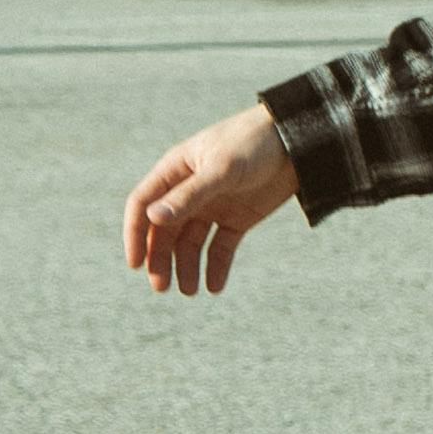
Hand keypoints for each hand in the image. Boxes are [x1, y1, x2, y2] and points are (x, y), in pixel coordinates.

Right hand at [123, 106, 296, 296]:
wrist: (297, 143)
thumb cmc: (253, 144)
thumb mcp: (222, 169)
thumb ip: (190, 195)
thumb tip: (152, 218)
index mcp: (175, 171)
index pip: (143, 204)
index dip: (135, 234)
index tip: (135, 264)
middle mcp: (189, 191)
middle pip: (165, 230)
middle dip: (160, 259)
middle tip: (161, 287)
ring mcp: (213, 206)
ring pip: (191, 243)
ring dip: (186, 266)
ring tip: (190, 291)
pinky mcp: (237, 219)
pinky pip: (220, 248)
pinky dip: (216, 266)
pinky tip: (214, 286)